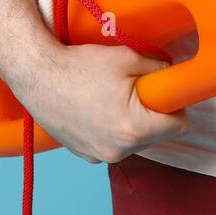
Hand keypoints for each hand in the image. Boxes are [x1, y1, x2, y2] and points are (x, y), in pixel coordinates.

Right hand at [8, 42, 187, 163]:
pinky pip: (113, 144)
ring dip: (133, 123)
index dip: (177, 107)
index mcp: (134, 129)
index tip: (165, 93)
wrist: (36, 75)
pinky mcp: (85, 155)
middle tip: (136, 90)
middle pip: (158, 136)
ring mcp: (100, 156)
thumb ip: (160, 70)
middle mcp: (118, 150)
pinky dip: (112, 129)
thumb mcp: (129, 58)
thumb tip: (174, 76)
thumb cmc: (80, 66)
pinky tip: (97, 108)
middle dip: (153, 114)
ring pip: (136, 142)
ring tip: (112, 98)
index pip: (179, 128)